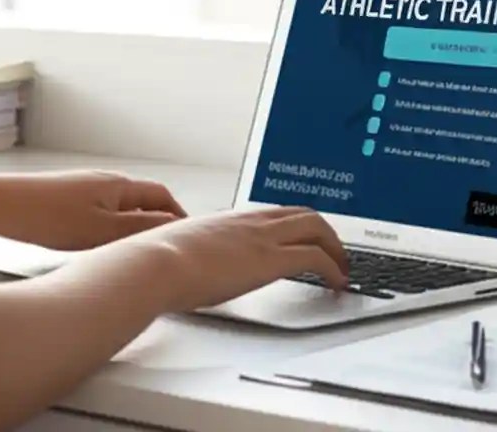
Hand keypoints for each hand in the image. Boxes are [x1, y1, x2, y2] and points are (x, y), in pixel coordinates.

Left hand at [0, 171, 186, 250]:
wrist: (3, 206)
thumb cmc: (51, 218)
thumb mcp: (104, 231)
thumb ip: (142, 228)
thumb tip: (175, 226)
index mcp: (120, 186)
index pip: (162, 196)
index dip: (178, 216)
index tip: (187, 236)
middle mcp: (104, 181)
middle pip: (142, 200)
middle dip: (156, 222)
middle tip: (164, 247)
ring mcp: (83, 188)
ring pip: (119, 208)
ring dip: (131, 226)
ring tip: (134, 251)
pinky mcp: (65, 198)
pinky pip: (99, 212)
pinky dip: (109, 228)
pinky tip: (98, 247)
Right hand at [123, 206, 349, 311]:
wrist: (154, 265)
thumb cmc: (156, 263)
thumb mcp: (180, 252)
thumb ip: (192, 255)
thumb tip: (185, 270)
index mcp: (230, 219)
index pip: (274, 213)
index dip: (294, 225)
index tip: (302, 239)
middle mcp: (250, 221)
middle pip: (302, 213)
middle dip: (325, 231)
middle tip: (335, 251)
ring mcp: (261, 237)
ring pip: (316, 227)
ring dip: (335, 248)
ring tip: (342, 268)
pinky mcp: (269, 259)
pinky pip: (315, 258)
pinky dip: (333, 269)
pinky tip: (336, 283)